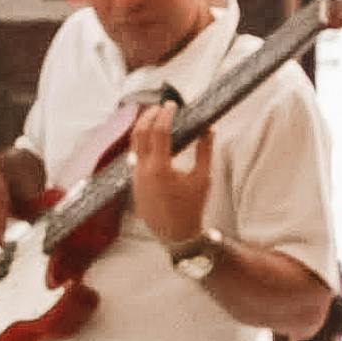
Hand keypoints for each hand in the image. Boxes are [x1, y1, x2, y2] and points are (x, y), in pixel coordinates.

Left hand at [127, 102, 211, 249]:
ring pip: (133, 145)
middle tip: (160, 107)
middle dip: (148, 116)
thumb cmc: (191, 208)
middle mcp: (143, 171)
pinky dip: (141, 145)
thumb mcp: (202, 178)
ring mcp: (135, 178)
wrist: (176, 235)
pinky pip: (134, 158)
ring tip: (154, 119)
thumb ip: (205, 151)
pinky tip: (152, 141)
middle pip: (139, 133)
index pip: (159, 131)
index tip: (172, 105)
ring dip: (142, 129)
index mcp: (160, 168)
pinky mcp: (133, 184)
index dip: (166, 114)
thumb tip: (208, 129)